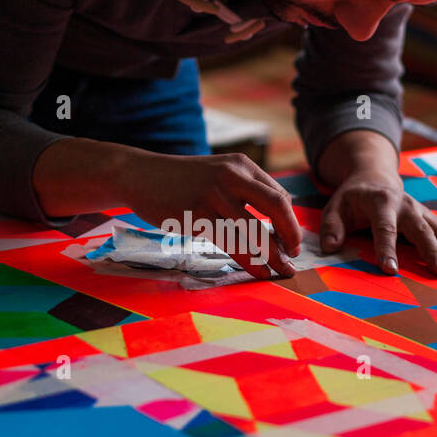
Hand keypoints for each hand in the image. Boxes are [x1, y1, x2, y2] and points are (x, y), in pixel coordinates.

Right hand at [121, 150, 302, 278]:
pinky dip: (250, 261)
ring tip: (282, 271)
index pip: (279, 194)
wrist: (141, 175)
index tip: (292, 242)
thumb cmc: (181, 181)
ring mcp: (214, 195)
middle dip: (292, 234)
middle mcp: (232, 176)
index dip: (290, 221)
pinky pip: (232, 243)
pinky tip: (259, 272)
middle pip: (277, 206)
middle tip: (295, 256)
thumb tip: (275, 224)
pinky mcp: (197, 215)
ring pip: (255, 230)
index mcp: (241, 165)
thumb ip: (243, 190)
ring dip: (274, 254)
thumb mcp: (217, 173)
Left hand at [319, 168, 436, 276]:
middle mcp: (407, 206)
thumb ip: (331, 227)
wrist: (374, 177)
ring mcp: (422, 212)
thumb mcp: (334, 208)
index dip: (386, 249)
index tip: (390, 270)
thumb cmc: (352, 199)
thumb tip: (330, 247)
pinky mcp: (432, 218)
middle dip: (432, 252)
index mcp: (381, 203)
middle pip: (422, 231)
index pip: (384, 229)